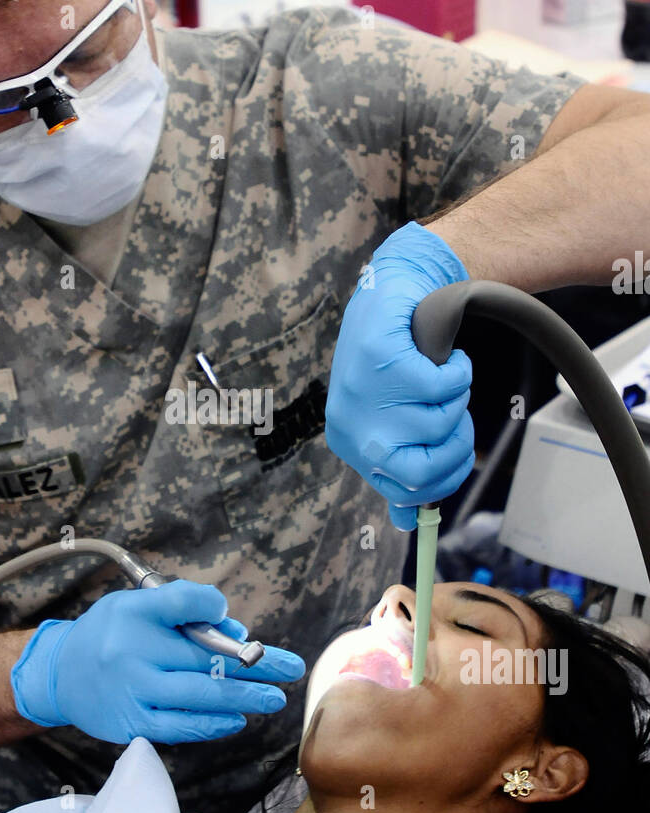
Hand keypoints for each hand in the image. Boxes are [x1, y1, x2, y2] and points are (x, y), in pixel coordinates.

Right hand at [10, 579, 305, 743]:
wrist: (60, 674)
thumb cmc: (110, 634)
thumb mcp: (136, 604)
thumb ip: (183, 608)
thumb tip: (234, 629)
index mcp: (134, 615)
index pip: (185, 603)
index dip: (216, 611)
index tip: (242, 628)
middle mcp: (131, 653)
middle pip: (205, 657)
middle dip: (255, 665)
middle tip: (290, 668)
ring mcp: (132, 693)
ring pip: (199, 696)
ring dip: (243, 698)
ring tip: (274, 698)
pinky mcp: (130, 724)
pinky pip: (181, 726)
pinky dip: (212, 724)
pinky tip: (236, 719)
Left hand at [325, 221, 474, 531]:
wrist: (398, 291)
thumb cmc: (397, 358)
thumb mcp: (393, 416)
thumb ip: (401, 464)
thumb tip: (410, 521)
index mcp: (354, 445)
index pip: (409, 491)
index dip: (446, 476)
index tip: (460, 455)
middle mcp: (351, 426)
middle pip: (425, 468)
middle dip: (457, 443)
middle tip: (457, 415)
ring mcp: (362, 394)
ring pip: (441, 420)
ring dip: (456, 395)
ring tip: (440, 374)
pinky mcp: (381, 360)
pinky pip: (443, 386)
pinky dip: (458, 370)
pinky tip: (445, 356)